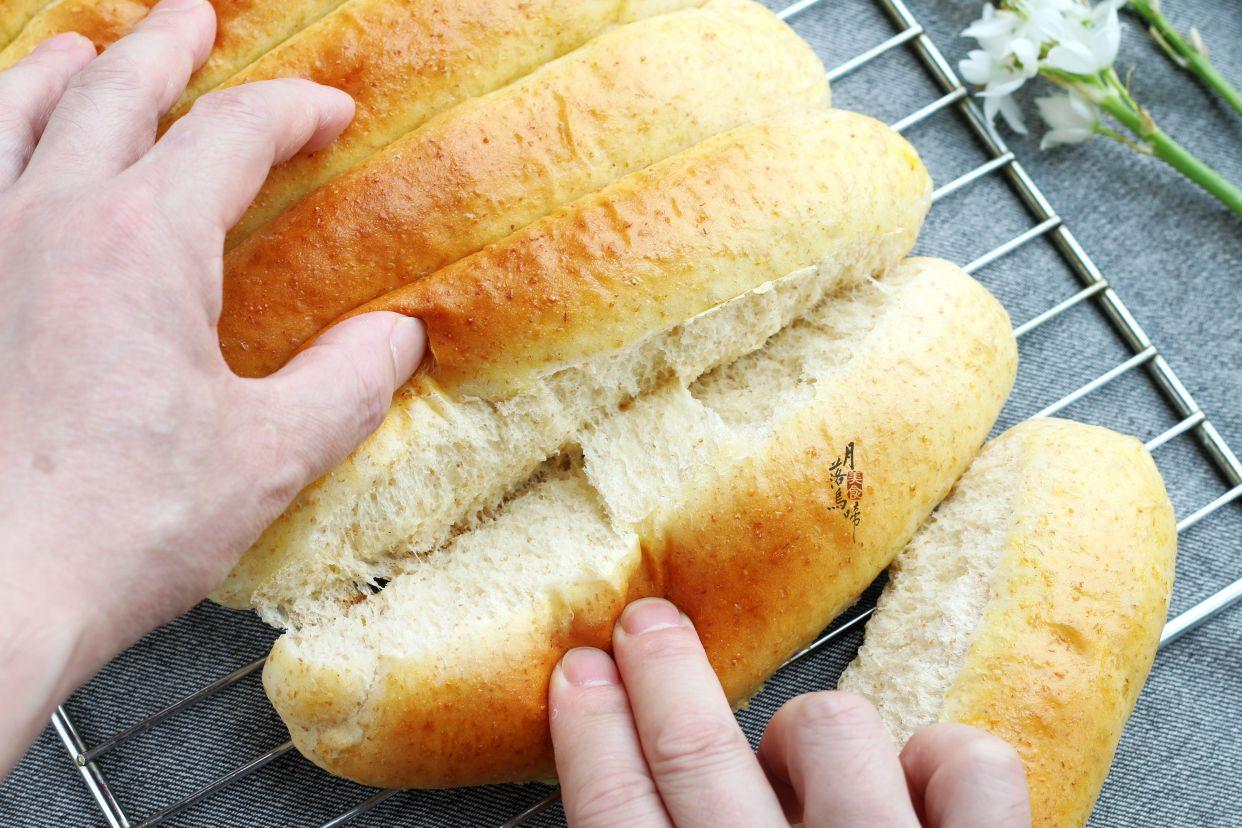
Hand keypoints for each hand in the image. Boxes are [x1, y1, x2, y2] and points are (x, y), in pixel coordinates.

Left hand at [0, 0, 423, 774]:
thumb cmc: (122, 527)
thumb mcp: (270, 456)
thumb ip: (347, 383)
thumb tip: (401, 336)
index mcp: (143, 244)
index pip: (232, 134)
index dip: (291, 111)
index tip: (328, 114)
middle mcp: (47, 219)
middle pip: (113, 91)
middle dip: (167, 50)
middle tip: (197, 21)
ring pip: (9, 113)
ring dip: (56, 70)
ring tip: (79, 52)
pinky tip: (0, 155)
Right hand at [549, 598, 1031, 826]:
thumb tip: (633, 794)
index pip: (618, 815)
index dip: (589, 735)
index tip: (577, 675)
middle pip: (698, 757)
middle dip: (662, 675)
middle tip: (646, 624)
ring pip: (834, 730)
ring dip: (812, 737)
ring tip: (810, 766)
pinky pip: (973, 763)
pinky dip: (946, 758)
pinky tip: (923, 780)